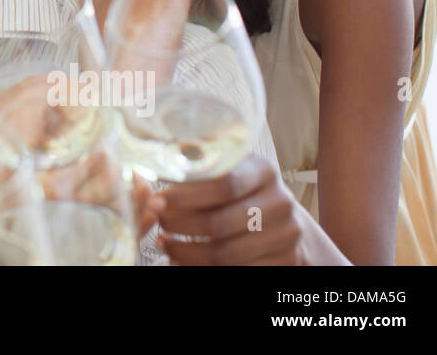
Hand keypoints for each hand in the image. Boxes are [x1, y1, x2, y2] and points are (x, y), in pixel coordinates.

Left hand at [151, 155, 347, 264]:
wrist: (284, 220)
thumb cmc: (243, 190)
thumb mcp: (230, 168)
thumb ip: (199, 165)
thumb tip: (149, 171)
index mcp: (262, 170)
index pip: (221, 185)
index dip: (184, 196)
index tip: (156, 201)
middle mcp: (279, 201)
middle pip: (220, 223)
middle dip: (180, 227)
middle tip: (159, 226)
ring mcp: (286, 234)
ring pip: (226, 253)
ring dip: (187, 253)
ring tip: (166, 246)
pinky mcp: (287, 261)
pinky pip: (239, 271)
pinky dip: (205, 269)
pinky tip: (186, 261)